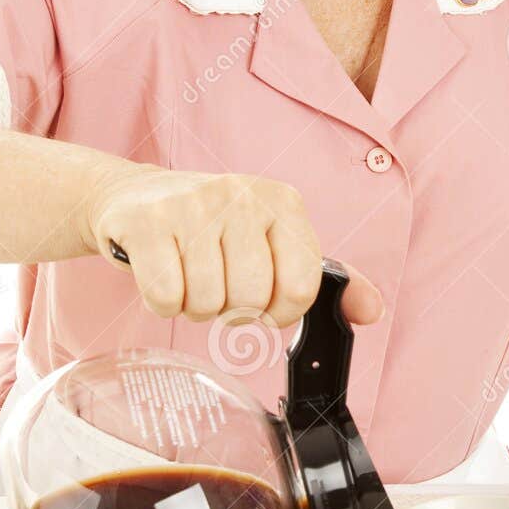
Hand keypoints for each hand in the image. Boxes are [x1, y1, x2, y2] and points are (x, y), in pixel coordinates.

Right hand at [81, 163, 383, 327]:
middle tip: (217, 284)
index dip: (279, 312)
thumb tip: (372, 311)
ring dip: (195, 306)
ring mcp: (192, 205)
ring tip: (188, 273)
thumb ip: (326, 281)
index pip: (301, 288)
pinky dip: (162, 302)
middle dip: (231, 310)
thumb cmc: (215, 229)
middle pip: (250, 300)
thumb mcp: (275, 244)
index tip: (262, 303)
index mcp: (283, 202)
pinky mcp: (147, 222)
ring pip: (206, 303)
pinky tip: (162, 272)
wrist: (137, 195)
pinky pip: (166, 298)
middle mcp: (242, 195)